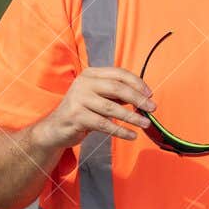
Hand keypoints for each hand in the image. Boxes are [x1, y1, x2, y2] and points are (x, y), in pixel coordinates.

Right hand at [33, 66, 156, 148]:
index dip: (137, 83)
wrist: (56, 127)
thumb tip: (142, 97)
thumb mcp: (97, 96)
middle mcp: (83, 83)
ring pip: (111, 108)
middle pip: (117, 88)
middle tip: (152, 107)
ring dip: (132, 117)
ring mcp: (78, 99)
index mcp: (91, 74)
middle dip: (138, 98)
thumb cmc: (81, 110)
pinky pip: (104, 124)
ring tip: (145, 123)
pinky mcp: (76, 117)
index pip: (119, 74)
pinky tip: (132, 135)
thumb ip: (115, 94)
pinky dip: (120, 130)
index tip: (149, 94)